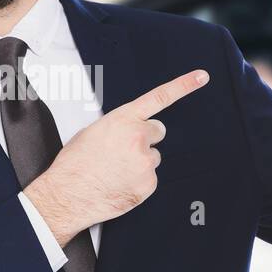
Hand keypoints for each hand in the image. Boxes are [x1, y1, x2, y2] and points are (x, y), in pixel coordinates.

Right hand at [23, 69, 209, 245]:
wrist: (69, 194)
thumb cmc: (75, 164)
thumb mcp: (91, 132)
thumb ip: (116, 126)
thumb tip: (124, 131)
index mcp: (123, 119)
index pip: (159, 97)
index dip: (184, 85)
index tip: (201, 77)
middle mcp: (138, 137)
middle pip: (157, 132)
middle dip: (145, 139)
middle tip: (124, 151)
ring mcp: (146, 161)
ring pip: (152, 157)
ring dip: (139, 162)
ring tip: (116, 170)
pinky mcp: (149, 183)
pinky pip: (150, 178)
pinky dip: (138, 181)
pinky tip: (119, 183)